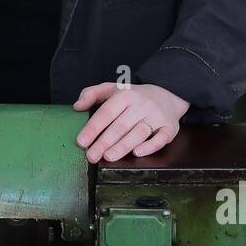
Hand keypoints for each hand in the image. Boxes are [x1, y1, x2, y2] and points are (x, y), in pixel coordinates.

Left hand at [73, 83, 188, 163]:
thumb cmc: (134, 96)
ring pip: (139, 133)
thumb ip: (91, 94)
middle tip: (91, 156)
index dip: (93, 128)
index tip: (82, 142)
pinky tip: (137, 153)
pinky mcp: (169, 128)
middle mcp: (142, 105)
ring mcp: (157, 116)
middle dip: (104, 142)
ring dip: (123, 146)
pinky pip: (161, 138)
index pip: (106, 113)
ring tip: (109, 157)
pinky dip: (150, 147)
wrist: (167, 95)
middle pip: (121, 126)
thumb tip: (77, 106)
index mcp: (126, 95)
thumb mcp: (112, 89)